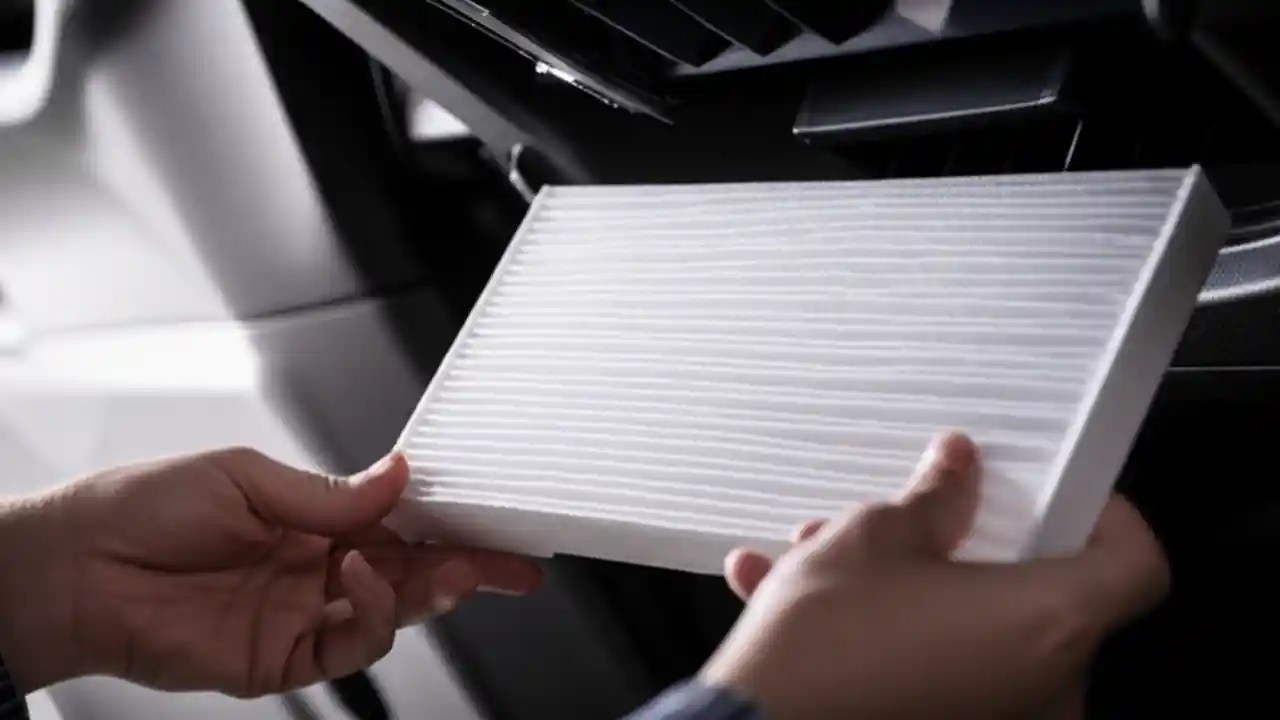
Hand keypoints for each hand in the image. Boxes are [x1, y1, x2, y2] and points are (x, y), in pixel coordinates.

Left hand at [0, 449, 540, 695]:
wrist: (75, 568)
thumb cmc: (142, 508)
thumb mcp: (245, 476)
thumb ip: (327, 493)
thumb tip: (396, 476)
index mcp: (313, 519)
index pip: (401, 522)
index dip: (451, 522)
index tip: (496, 516)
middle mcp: (316, 569)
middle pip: (412, 573)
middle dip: (467, 567)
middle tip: (508, 561)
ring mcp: (302, 617)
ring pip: (392, 614)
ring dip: (426, 591)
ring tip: (440, 566)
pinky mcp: (282, 660)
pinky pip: (349, 647)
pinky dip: (370, 616)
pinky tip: (361, 577)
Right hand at [703, 433, 1168, 719]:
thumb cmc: (823, 648)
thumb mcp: (874, 538)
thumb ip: (931, 497)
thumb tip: (954, 467)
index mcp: (1046, 623)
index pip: (1134, 563)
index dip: (1102, 516)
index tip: (1058, 494)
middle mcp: (1040, 685)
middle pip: (1037, 593)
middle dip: (960, 544)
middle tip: (905, 516)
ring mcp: (997, 719)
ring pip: (968, 629)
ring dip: (905, 586)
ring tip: (822, 554)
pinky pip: (931, 670)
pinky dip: (884, 634)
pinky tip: (800, 597)